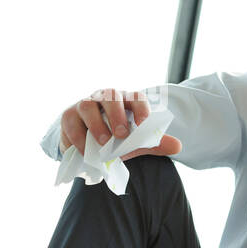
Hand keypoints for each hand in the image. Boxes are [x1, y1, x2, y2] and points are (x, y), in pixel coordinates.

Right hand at [59, 88, 181, 159]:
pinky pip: (70, 123)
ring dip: (96, 124)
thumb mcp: (137, 142)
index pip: (137, 98)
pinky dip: (78, 137)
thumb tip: (178, 146)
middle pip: (110, 96)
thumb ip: (155, 143)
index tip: (143, 125)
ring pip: (87, 105)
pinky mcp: (68, 116)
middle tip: (122, 135)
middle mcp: (104, 98)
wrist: (90, 144)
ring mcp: (84, 104)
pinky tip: (86, 151)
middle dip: (117, 114)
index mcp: (126, 101)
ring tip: (103, 143)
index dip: (141, 109)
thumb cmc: (116, 138)